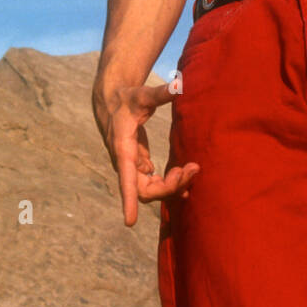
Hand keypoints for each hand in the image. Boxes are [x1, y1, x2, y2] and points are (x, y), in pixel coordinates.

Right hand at [92, 80, 198, 226]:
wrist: (113, 102)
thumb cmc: (128, 98)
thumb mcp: (143, 94)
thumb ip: (161, 93)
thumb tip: (179, 84)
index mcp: (123, 148)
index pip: (126, 179)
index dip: (128, 200)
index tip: (129, 222)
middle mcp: (126, 163)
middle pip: (145, 190)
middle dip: (170, 186)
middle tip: (193, 169)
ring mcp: (132, 167)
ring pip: (151, 190)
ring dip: (173, 185)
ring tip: (193, 170)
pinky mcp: (139, 165)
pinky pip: (154, 183)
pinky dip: (170, 184)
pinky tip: (186, 182)